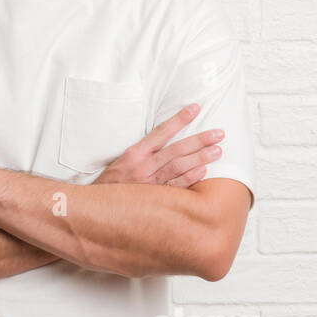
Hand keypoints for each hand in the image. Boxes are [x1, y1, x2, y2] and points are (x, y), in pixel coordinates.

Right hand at [93, 103, 223, 187]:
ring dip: (200, 158)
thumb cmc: (111, 183)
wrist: (97, 207)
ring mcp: (150, 183)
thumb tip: (166, 139)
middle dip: (199, 140)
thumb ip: (143, 152)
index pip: (161, 132)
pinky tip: (204, 171)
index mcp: (135, 154)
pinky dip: (190, 178)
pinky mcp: (154, 198)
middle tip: (219, 133)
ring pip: (179, 167)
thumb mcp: (122, 161)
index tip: (195, 108)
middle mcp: (143, 167)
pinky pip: (176, 187)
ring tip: (217, 150)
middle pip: (176, 150)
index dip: (179, 119)